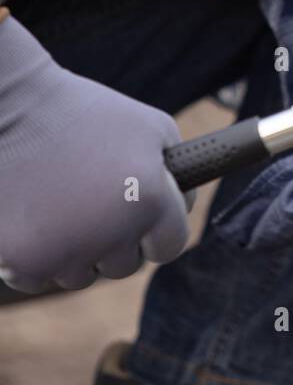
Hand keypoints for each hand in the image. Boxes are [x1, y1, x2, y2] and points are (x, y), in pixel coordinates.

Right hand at [0, 14, 190, 292]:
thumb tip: (183, 208)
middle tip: (91, 199)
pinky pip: (39, 277)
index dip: (156, 229)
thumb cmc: (81, 113)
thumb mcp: (148, 126)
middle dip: (114, 240)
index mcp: (150, 199)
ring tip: (57, 200)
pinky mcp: (24, 263)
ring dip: (74, 249)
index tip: (139, 214)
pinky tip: (29, 214)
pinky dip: (34, 255)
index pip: (170, 245)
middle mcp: (113, 234)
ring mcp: (66, 252)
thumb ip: (177, 170)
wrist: (8, 107)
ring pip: (81, 275)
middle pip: (125, 266)